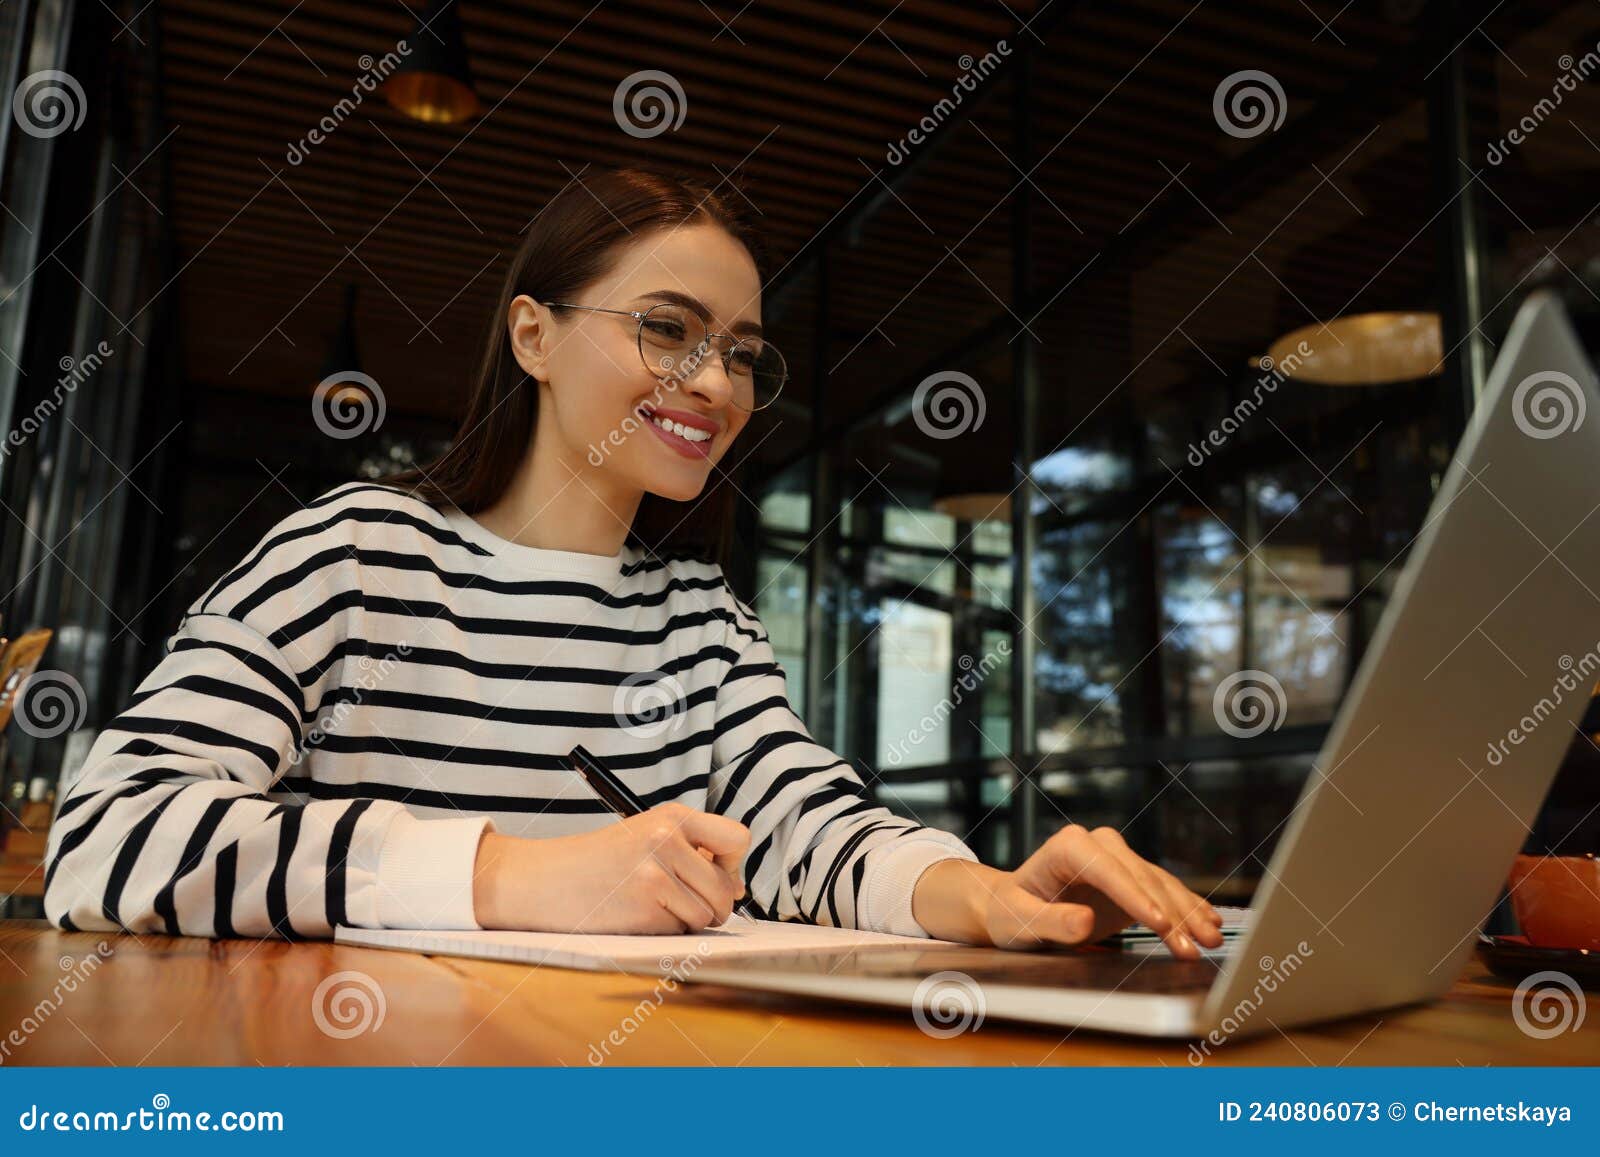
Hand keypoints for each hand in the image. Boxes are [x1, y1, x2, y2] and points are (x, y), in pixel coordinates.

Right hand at [473, 802, 749, 933]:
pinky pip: (680, 932)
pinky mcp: (644, 908)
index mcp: (672, 816)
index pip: (738, 838)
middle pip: (726, 889)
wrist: (542, 879)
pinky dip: (665, 932)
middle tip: (679, 900)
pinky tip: (636, 915)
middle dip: (712, 904)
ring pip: (708, 915)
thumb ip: (693, 852)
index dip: (732, 864)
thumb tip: (739, 888)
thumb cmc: (598, 861)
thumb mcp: (647, 835)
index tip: (713, 871)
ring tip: (652, 905)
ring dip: (687, 920)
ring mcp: (656, 874)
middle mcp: (667, 839)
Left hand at [912, 825, 1224, 958]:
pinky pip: (1165, 890)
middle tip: (1195, 948)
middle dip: (1171, 914)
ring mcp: (1118, 857)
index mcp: (1068, 847)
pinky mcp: (1131, 876)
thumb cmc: (1011, 913)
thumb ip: (1049, 923)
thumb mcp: (1019, 922)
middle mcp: (1097, 844)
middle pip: (1142, 879)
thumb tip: (1085, 921)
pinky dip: (1188, 907)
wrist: (1012, 904)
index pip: (1109, 872)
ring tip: (1212, 942)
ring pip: (1160, 884)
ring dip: (1187, 914)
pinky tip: (1210, 922)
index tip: (1160, 923)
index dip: (1136, 898)